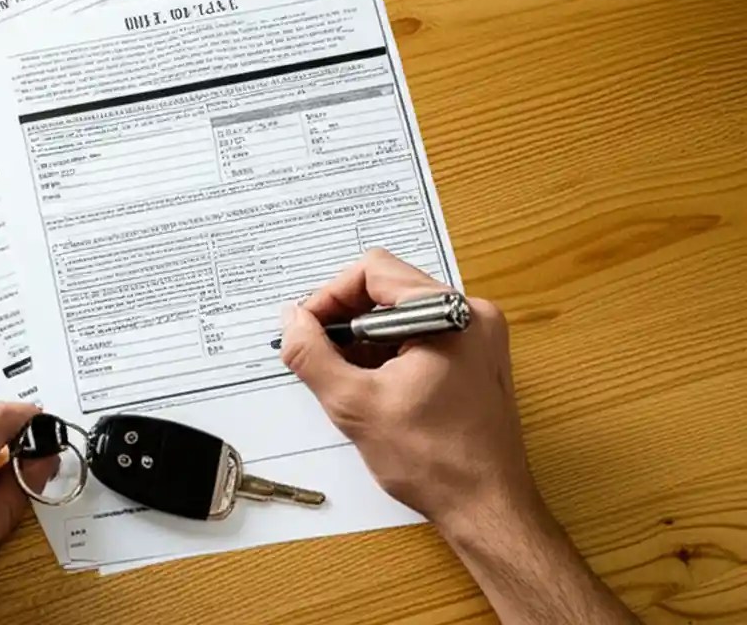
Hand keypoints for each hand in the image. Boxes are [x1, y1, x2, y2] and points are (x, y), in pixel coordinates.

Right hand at [278, 248, 534, 529]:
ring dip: (364, 339)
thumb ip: (312, 355)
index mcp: (451, 314)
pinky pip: (421, 337)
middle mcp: (472, 315)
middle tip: (316, 352)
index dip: (330, 296)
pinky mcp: (476, 359)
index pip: (374, 271)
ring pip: (402, 316)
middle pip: (389, 290)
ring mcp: (478, 337)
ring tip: (341, 376)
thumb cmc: (436, 462)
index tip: (307, 329)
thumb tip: (291, 320)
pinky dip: (388, 353)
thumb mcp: (355, 404)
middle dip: (345, 320)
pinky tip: (369, 386)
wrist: (486, 508)